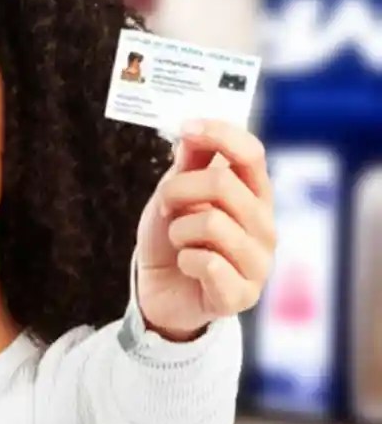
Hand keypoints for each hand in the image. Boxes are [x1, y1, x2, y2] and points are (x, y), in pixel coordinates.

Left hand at [135, 120, 276, 340]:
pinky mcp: (242, 294)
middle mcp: (264, 226)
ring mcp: (259, 262)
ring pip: (212, 222)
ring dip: (179, 230)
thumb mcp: (173, 196)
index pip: (251, 153)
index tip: (187, 128)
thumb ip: (188, 164)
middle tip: (166, 207)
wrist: (159, 293)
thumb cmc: (171, 242)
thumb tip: (192, 131)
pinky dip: (185, 261)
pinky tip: (187, 267)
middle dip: (177, 191)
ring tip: (180, 242)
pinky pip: (208, 263)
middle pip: (223, 183)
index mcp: (254, 196)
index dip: (220, 134)